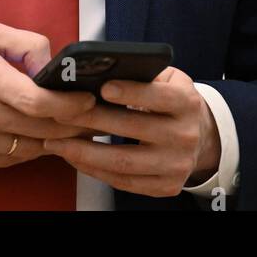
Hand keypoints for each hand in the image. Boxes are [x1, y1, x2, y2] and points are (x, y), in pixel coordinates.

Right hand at [0, 23, 96, 168]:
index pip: (41, 103)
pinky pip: (6, 161)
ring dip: (49, 140)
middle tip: (89, 119)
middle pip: (41, 131)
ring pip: (27, 150)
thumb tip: (53, 65)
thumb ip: (25, 43)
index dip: (72, 106)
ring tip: (62, 128)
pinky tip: (29, 136)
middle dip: (71, 126)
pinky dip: (22, 150)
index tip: (88, 101)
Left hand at [41, 66, 221, 196]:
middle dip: (92, 120)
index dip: (130, 92)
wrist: (200, 137)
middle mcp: (185, 136)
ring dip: (84, 153)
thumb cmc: (171, 101)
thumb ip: (142, 73)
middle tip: (60, 113)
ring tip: (56, 142)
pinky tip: (74, 158)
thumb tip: (99, 70)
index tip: (102, 87)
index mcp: (186, 103)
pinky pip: (124, 182)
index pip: (158, 97)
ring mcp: (176, 165)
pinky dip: (95, 171)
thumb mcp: (167, 79)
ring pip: (123, 162)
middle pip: (133, 130)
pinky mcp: (166, 187)